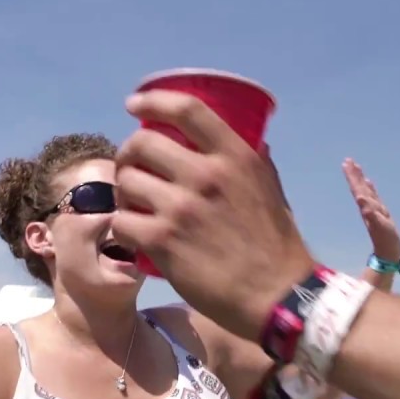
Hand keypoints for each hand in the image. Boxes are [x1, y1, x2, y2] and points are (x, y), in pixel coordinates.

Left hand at [113, 91, 314, 340]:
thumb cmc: (278, 246)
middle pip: (142, 143)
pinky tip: (134, 235)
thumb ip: (252, 163)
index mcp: (236, 157)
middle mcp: (206, 175)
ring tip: (133, 204)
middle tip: (132, 167)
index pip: (186, 109)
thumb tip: (246, 138)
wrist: (277, 297)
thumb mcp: (271, 190)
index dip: (153, 101)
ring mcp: (181, 208)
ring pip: (126, 182)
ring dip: (123, 192)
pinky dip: (123, 228)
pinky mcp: (162, 242)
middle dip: (128, 153)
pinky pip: (121, 222)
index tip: (135, 105)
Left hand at [343, 158, 399, 261]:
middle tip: (348, 160)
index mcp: (367, 208)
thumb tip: (360, 199)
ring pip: (365, 191)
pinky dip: (370, 189)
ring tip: (356, 167)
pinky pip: (374, 197)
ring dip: (360, 179)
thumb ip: (371, 213)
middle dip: (354, 174)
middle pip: (359, 188)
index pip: (358, 189)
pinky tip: (369, 183)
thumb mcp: (380, 227)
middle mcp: (368, 207)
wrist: (388, 253)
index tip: (347, 163)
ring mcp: (373, 210)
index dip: (353, 176)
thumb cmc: (386, 241)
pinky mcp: (380, 214)